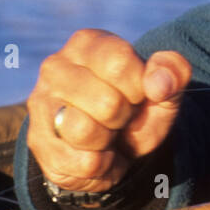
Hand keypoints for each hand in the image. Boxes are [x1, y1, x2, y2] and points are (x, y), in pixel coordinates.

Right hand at [26, 28, 190, 192]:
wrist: (115, 148)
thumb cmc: (138, 107)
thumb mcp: (164, 86)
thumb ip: (172, 72)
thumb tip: (158, 83)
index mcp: (88, 44)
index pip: (119, 63)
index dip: (139, 87)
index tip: (138, 92)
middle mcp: (55, 67)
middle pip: (106, 103)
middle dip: (124, 116)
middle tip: (120, 116)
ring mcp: (41, 104)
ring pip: (84, 131)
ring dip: (108, 141)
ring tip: (106, 133)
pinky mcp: (37, 142)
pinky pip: (81, 162)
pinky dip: (101, 165)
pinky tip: (97, 153)